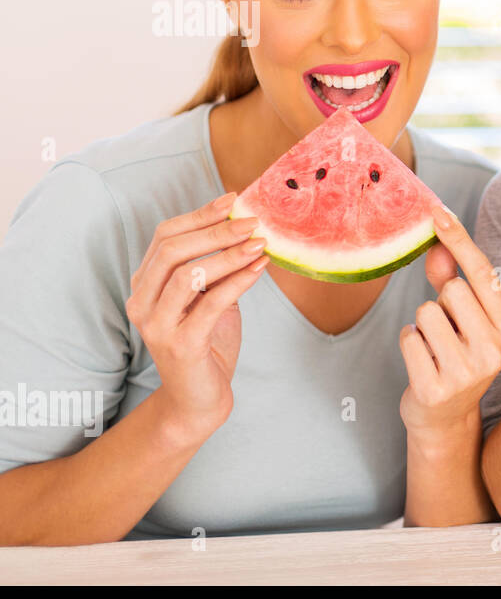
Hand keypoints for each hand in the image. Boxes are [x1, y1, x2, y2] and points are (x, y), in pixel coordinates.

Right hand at [124, 192, 268, 437]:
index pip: (165, 236)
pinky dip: (238, 282)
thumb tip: (245, 227)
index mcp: (145, 285)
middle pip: (173, 251)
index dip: (199, 215)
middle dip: (215, 231)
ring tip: (260, 243)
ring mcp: (157, 325)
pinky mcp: (180, 345)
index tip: (233, 199)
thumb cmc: (207, 342)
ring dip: (228, 254)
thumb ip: (215, 267)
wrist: (199, 398)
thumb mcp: (209, 297)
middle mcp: (142, 302)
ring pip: (188, 275)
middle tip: (252, 221)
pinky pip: (210, 304)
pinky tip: (260, 269)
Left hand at [399, 200, 500, 439]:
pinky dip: (409, 343)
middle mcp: (495, 350)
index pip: (484, 274)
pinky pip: (408, 337)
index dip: (459, 239)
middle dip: (440, 302)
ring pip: (426, 311)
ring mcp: (468, 372)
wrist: (444, 419)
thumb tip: (435, 248)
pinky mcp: (436, 388)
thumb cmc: (454, 357)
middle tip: (446, 331)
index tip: (437, 210)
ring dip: (422, 325)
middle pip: (452, 289)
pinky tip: (422, 363)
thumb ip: (451, 279)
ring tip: (434, 349)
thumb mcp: (461, 319)